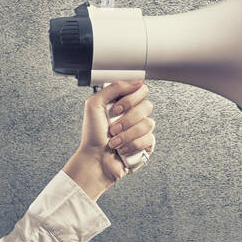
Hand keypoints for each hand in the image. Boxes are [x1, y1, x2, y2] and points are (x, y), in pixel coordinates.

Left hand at [66, 79, 155, 198]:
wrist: (94, 161)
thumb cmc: (92, 136)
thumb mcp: (94, 104)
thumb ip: (114, 88)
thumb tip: (138, 81)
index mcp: (123, 103)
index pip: (140, 90)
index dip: (130, 99)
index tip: (116, 109)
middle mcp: (133, 115)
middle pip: (147, 106)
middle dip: (127, 119)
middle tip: (114, 127)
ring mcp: (141, 130)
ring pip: (148, 124)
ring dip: (127, 135)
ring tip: (115, 141)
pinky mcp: (146, 144)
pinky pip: (150, 139)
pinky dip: (133, 145)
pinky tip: (123, 149)